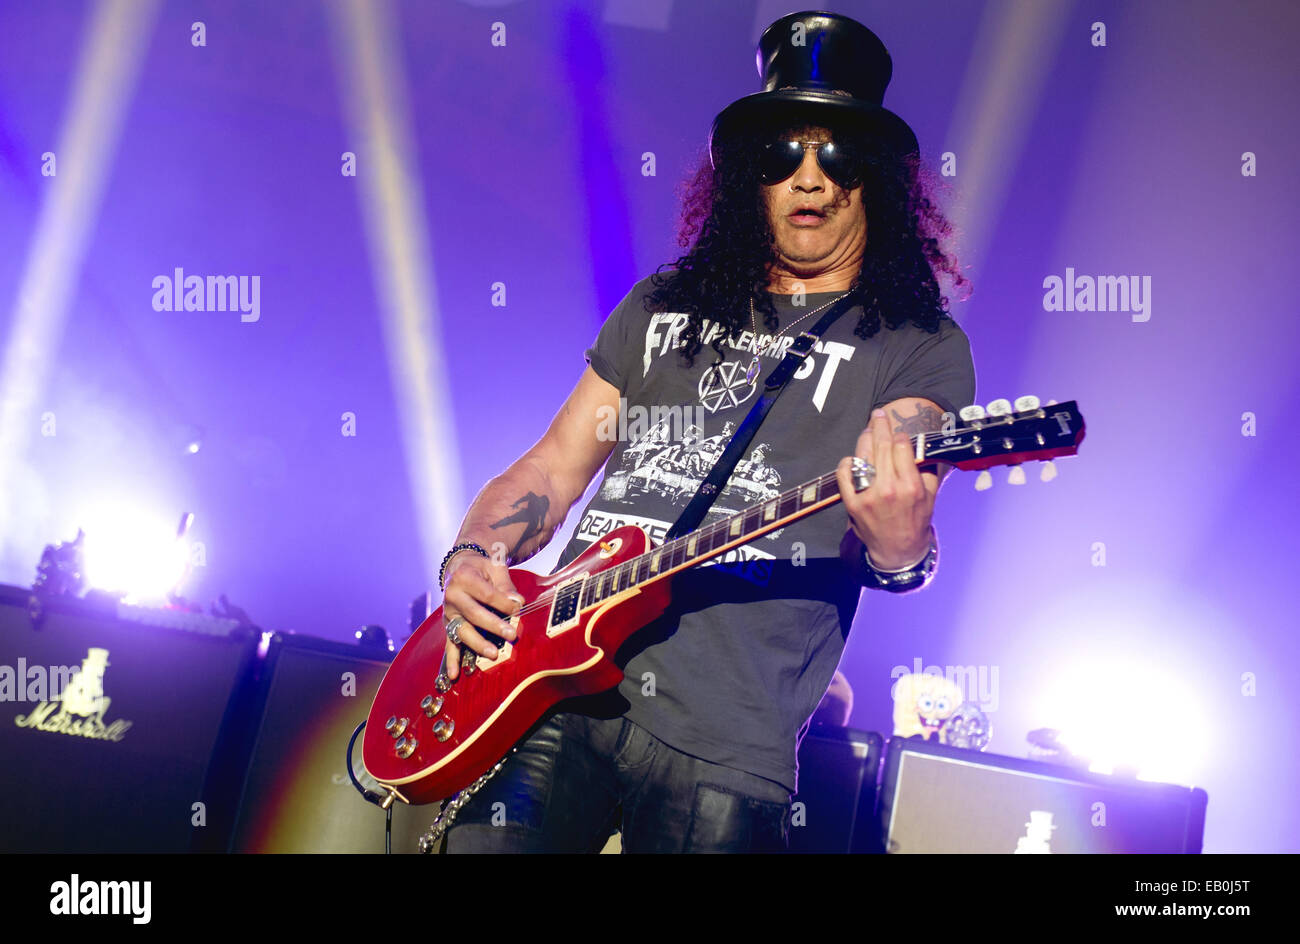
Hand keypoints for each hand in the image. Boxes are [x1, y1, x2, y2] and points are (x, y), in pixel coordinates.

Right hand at [440, 551, 522, 679]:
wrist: (459, 567)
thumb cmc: (481, 568)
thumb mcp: (495, 568)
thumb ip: (506, 585)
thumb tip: (518, 601)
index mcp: (464, 577)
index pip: (487, 594)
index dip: (504, 603)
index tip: (519, 608)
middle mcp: (452, 595)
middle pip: (474, 614)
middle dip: (494, 626)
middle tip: (511, 635)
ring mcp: (448, 612)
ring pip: (462, 631)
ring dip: (477, 643)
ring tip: (492, 653)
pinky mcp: (448, 625)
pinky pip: (449, 644)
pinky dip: (451, 660)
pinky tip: (454, 675)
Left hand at [835, 407, 938, 569]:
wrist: (898, 551)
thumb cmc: (915, 521)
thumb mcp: (931, 496)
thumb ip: (929, 470)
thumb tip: (924, 447)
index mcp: (911, 486)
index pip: (902, 446)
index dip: (900, 434)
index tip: (899, 431)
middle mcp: (889, 489)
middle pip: (881, 446)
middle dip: (880, 425)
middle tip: (879, 414)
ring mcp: (868, 496)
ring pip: (863, 455)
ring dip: (865, 439)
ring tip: (869, 431)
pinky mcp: (852, 503)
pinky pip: (845, 473)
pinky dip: (848, 462)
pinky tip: (855, 458)